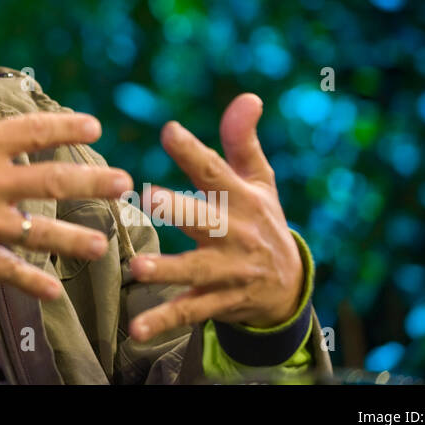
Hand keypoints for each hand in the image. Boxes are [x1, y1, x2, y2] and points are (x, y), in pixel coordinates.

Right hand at [0, 32, 131, 300]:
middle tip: (124, 184)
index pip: (32, 131)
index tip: (95, 127)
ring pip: (36, 233)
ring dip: (73, 240)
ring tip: (103, 246)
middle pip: (49, 181)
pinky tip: (55, 293)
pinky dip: (30, 282)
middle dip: (91, 183)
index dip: (66, 127)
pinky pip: (5, 270)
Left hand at [127, 93, 303, 339]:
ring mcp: (226, 271)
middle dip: (179, 209)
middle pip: (205, 219)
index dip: (194, 151)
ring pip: (195, 271)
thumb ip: (242, 141)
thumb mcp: (259, 182)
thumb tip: (248, 96)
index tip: (169, 130)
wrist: (289, 288)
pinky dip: (162, 322)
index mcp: (240, 199)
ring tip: (136, 269)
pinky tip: (135, 328)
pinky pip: (189, 312)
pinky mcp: (217, 302)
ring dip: (166, 270)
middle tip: (148, 198)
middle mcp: (234, 234)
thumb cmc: (262, 221)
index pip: (216, 171)